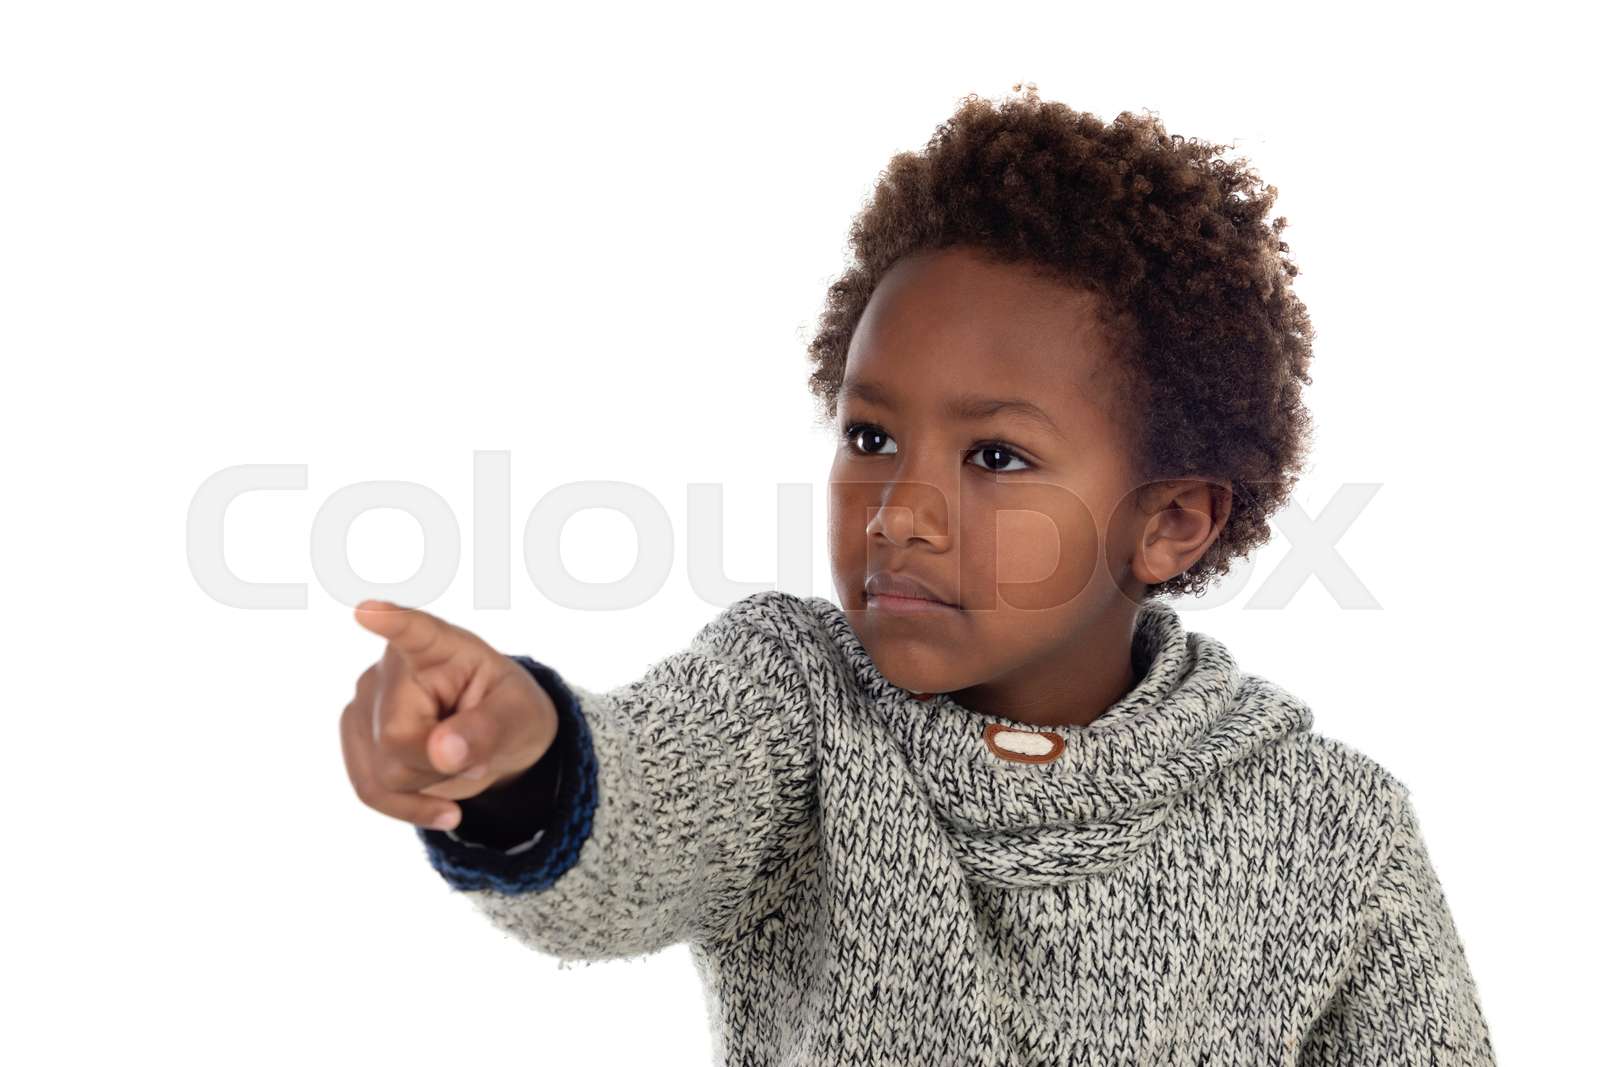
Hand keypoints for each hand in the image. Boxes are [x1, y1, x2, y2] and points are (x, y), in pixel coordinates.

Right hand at [340, 600, 558, 831]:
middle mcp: (390, 669)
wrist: (498, 736)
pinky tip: (444, 810)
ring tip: (459, 764)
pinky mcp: (355, 736)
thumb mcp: (520, 718)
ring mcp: (364, 702)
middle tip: (477, 753)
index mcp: (440, 647)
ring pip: (382, 773)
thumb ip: (487, 730)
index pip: (414, 633)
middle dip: (441, 764)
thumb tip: (441, 752)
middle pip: (395, 739)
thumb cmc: (511, 711)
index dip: (391, 624)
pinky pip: (370, 789)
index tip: (367, 611)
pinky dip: (409, 808)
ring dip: (429, 786)